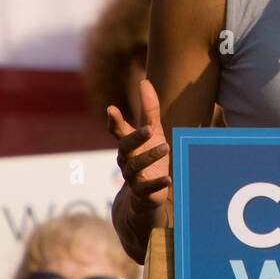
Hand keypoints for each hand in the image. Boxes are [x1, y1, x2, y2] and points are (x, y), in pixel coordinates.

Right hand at [106, 78, 171, 226]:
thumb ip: (149, 110)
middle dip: (135, 138)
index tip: (112, 109)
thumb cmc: (148, 158)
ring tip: (166, 147)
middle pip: (125, 148)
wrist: (144, 197)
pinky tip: (168, 179)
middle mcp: (127, 160)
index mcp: (128, 144)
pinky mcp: (143, 194)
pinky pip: (147, 189)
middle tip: (148, 129)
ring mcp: (133, 178)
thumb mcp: (152, 133)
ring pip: (136, 167)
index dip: (114, 121)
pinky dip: (157, 184)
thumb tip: (144, 81)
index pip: (118, 131)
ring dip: (150, 156)